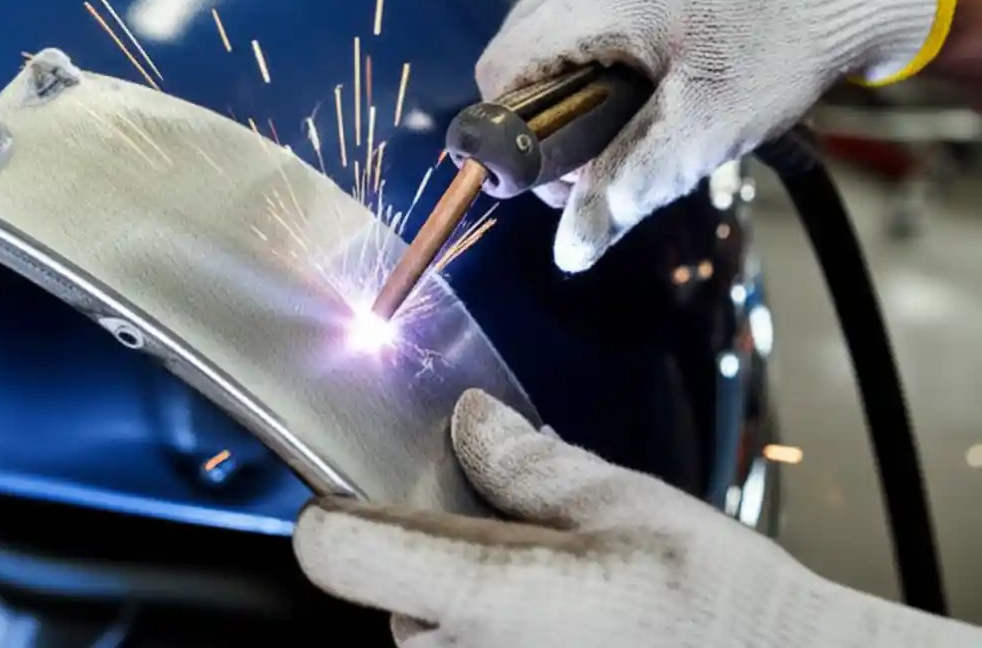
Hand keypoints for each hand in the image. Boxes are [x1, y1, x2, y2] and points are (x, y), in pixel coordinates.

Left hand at [293, 390, 978, 646]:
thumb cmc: (717, 607)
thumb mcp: (624, 503)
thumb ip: (526, 462)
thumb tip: (472, 423)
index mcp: (481, 593)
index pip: (333, 551)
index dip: (336, 510)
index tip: (355, 490)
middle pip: (386, 586)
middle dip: (436, 550)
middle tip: (518, 531)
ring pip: (429, 628)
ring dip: (468, 596)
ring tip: (558, 581)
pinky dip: (496, 632)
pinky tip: (568, 620)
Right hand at [477, 0, 944, 271]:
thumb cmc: (792, 34)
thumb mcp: (706, 127)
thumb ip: (627, 188)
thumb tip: (571, 249)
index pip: (501, 77)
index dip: (522, 140)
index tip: (572, 174)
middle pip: (522, 53)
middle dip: (557, 113)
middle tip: (620, 146)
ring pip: (550, 27)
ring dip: (581, 76)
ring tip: (650, 99)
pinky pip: (583, 0)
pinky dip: (605, 41)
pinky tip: (658, 60)